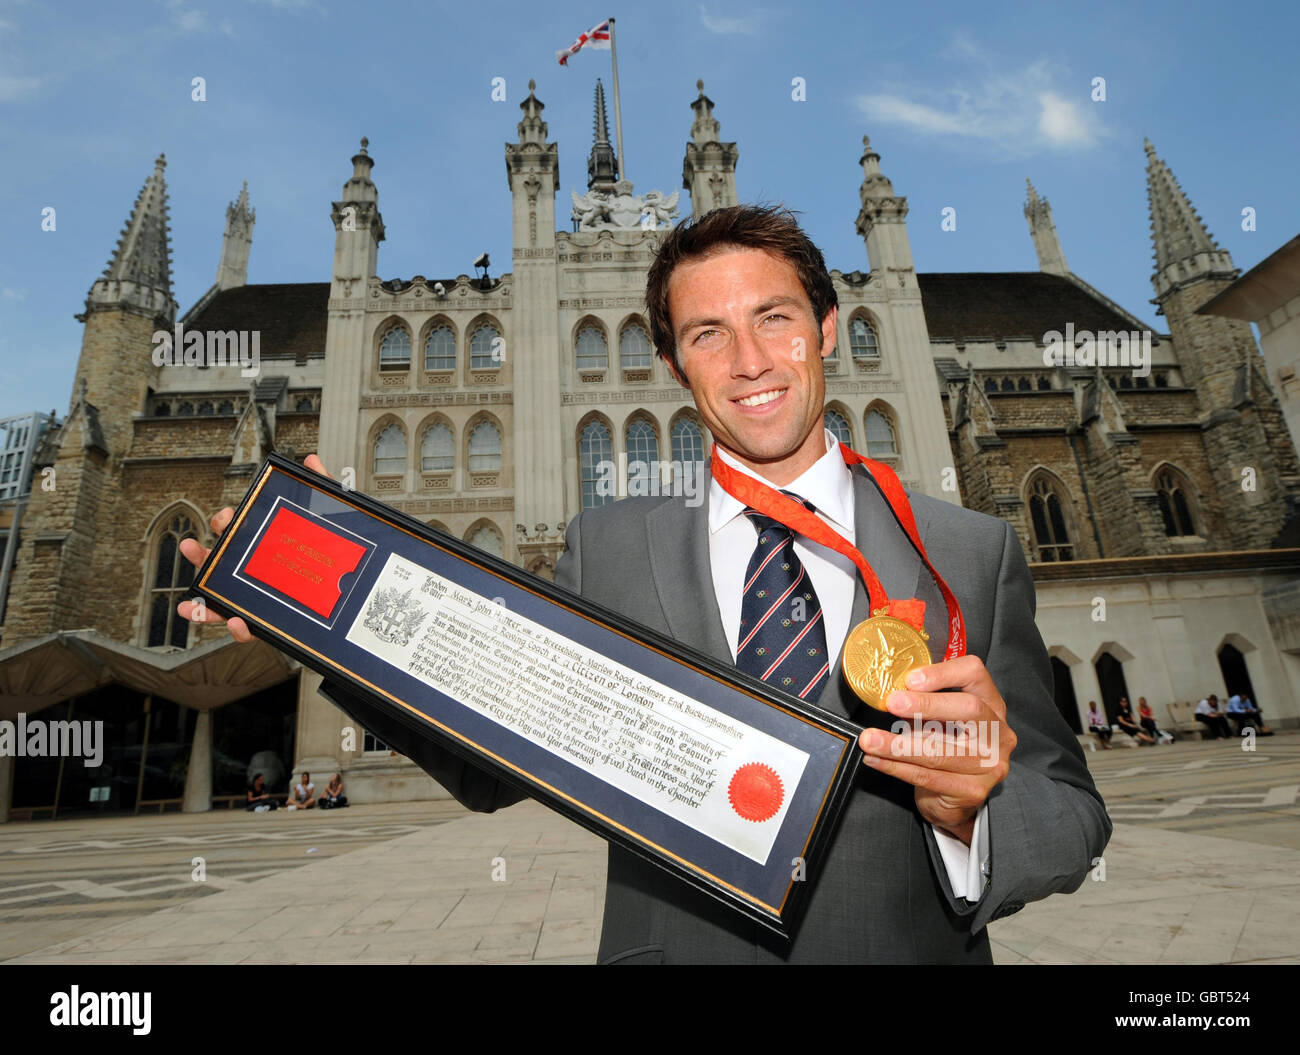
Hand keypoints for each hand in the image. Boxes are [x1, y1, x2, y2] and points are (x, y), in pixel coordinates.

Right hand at [177, 454, 332, 643]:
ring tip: (188, 606)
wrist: (360, 591)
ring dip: (202, 605)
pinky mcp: (272, 622)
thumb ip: (321, 492)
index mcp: (267, 547)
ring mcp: (260, 598)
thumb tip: (309, 461)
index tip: (224, 518)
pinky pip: (250, 631)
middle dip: (201, 557)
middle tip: (192, 548)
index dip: (225, 525)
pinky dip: (239, 630)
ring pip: (224, 602)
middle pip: (221, 566)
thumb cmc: (339, 555)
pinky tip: (237, 624)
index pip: (238, 533)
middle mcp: (258, 573)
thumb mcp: (332, 522)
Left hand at [857, 654, 1016, 844]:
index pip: (976, 675)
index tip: (911, 679)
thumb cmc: (945, 749)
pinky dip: (896, 767)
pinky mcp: (973, 791)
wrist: (952, 798)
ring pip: (941, 751)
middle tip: (892, 703)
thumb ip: (923, 704)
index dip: (944, 673)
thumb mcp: (938, 720)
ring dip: (898, 745)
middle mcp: (998, 734)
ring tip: (870, 739)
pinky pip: (928, 777)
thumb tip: (890, 694)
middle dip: (926, 705)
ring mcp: (991, 765)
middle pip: (968, 709)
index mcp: (991, 705)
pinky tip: (875, 759)